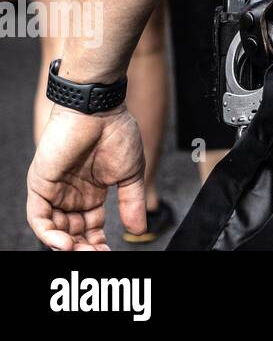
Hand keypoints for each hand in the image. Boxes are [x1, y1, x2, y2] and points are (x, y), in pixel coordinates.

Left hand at [28, 106, 147, 249]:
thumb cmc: (117, 133)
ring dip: (67, 245)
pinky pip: (38, 217)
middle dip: (83, 247)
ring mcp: (54, 191)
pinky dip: (49, 233)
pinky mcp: (40, 185)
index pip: (90, 227)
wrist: (100, 110)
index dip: (97, 243)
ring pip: (54, 229)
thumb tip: (139, 229)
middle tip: (96, 256)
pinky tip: (64, 243)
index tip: (109, 253)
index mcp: (92, 193)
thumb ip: (132, 202)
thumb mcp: (131, 174)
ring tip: (82, 252)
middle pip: (72, 232)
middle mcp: (71, 195)